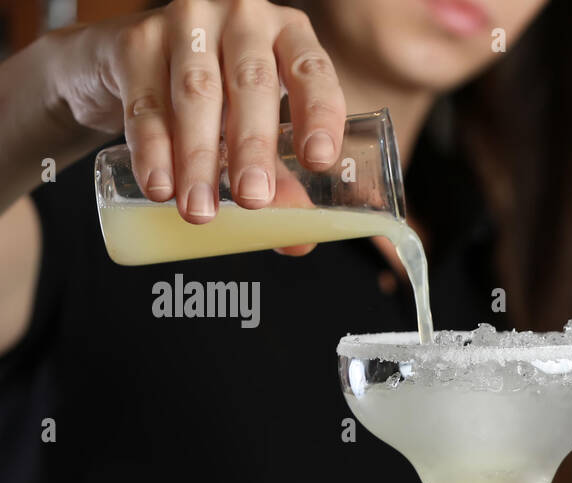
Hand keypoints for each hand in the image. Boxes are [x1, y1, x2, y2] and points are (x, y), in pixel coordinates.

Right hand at [52, 0, 345, 224]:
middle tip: (253, 199)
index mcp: (287, 36)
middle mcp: (241, 19)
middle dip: (253, 147)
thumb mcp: (252, 131)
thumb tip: (299, 242)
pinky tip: (159, 187)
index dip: (318, 114)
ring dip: (199, 158)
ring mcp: (187, 22)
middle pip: (252, 83)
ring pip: (196, 93)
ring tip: (201, 210)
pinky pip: (146, 101)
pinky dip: (152, 150)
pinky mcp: (135, 39)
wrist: (124, 66)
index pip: (312, 72)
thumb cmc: (213, 100)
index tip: (317, 161)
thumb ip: (279, 180)